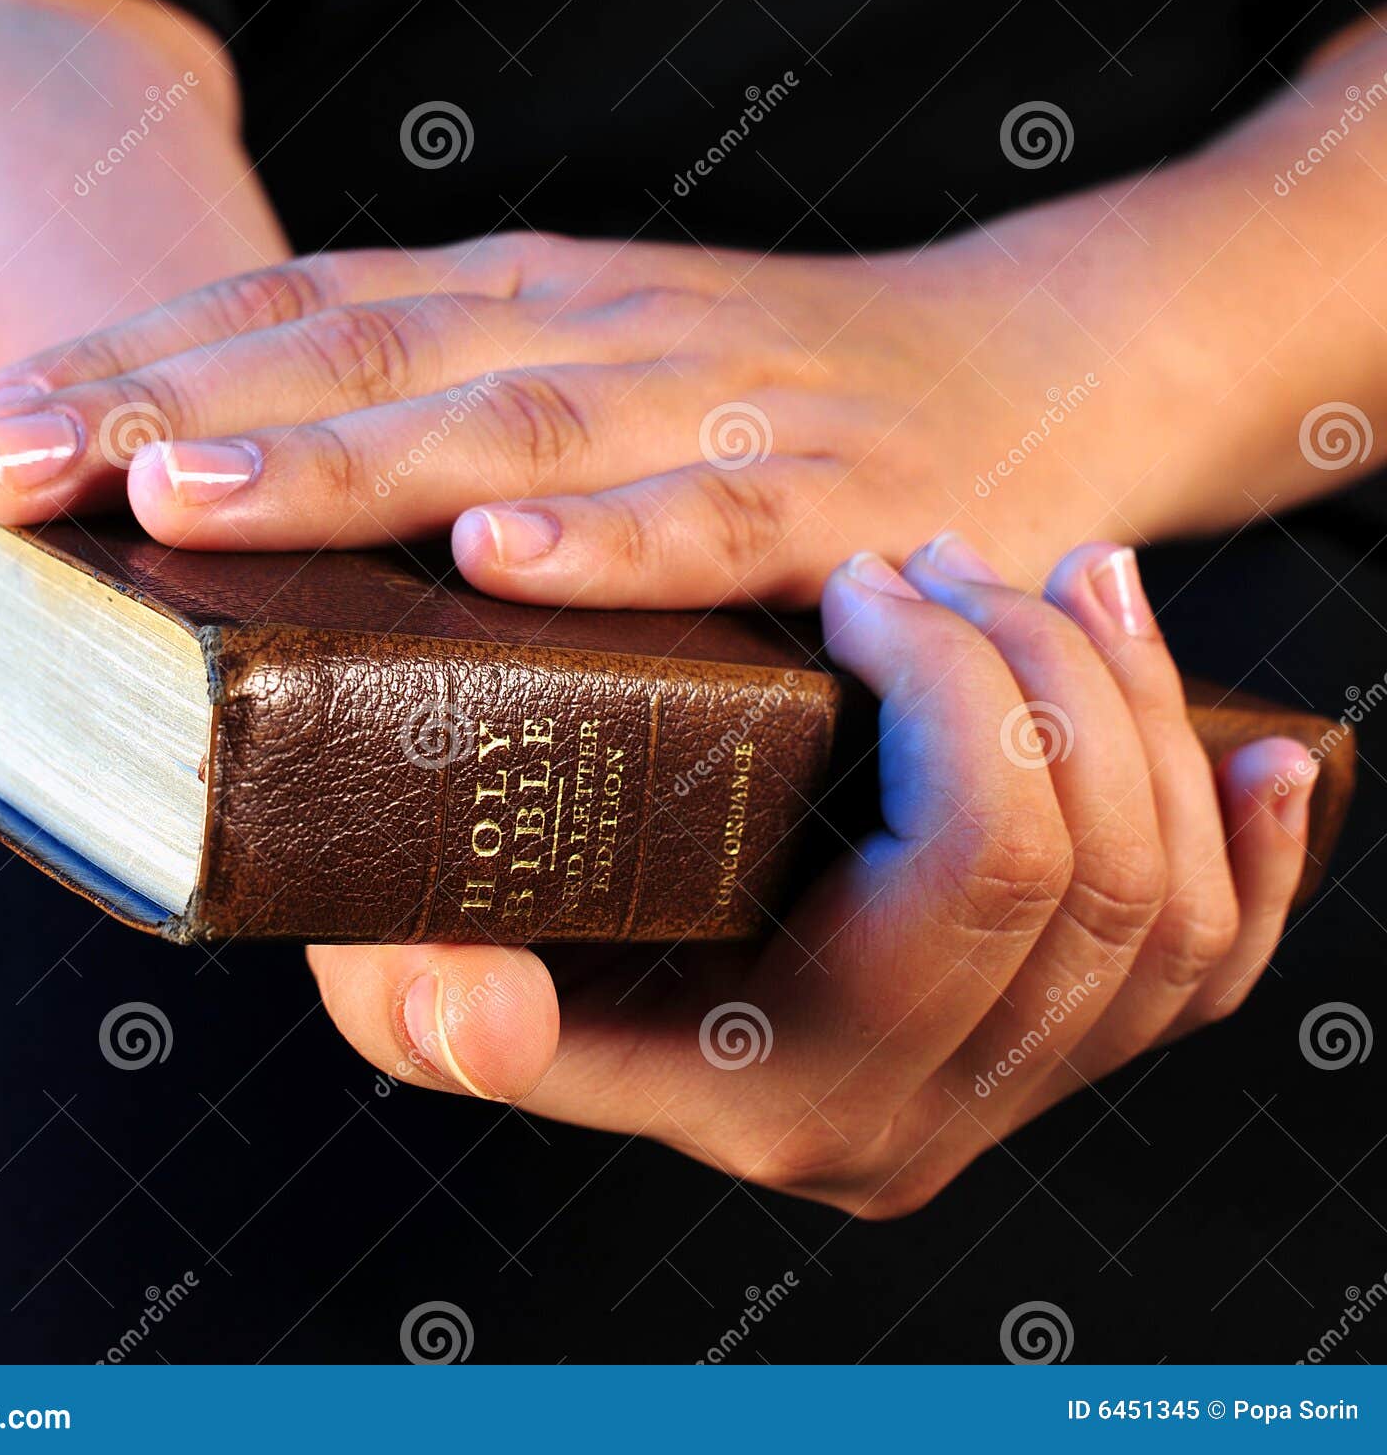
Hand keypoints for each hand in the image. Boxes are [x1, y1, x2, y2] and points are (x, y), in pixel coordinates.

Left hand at [0, 231, 1147, 606]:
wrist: (1039, 359)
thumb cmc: (790, 395)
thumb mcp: (611, 369)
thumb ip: (472, 414)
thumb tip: (275, 516)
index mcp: (535, 299)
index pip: (309, 312)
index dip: (148, 360)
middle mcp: (604, 328)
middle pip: (364, 360)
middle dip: (178, 409)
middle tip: (16, 462)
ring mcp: (721, 402)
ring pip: (508, 428)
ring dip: (343, 465)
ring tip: (187, 501)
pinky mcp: (839, 499)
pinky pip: (713, 519)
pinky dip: (611, 540)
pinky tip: (502, 563)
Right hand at [307, 538, 1312, 1215]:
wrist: (578, 997)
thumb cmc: (498, 960)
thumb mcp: (420, 985)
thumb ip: (419, 1009)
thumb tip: (464, 998)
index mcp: (790, 1086)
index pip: (981, 872)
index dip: (960, 693)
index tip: (865, 582)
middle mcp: (921, 1114)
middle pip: (1095, 860)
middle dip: (1035, 666)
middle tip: (935, 562)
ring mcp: (1005, 1094)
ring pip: (1172, 894)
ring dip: (1136, 709)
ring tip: (1062, 585)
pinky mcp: (1058, 1058)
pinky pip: (1219, 964)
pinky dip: (1256, 844)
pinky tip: (1253, 750)